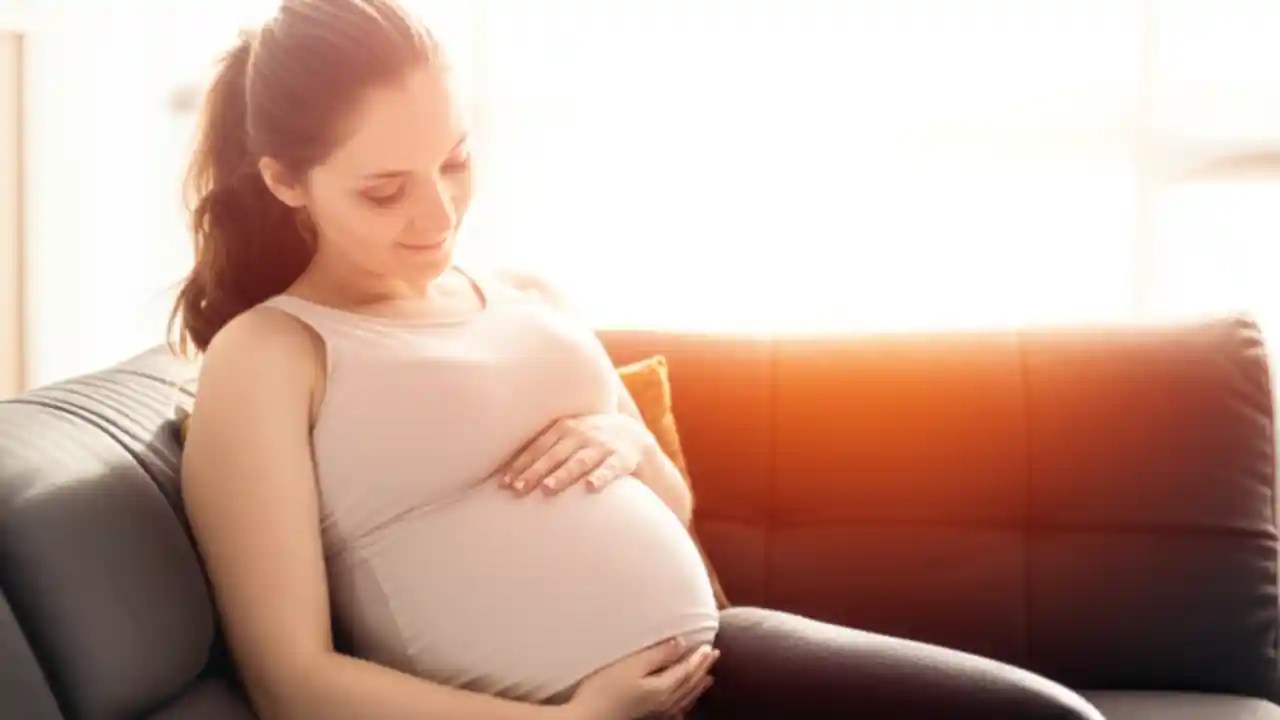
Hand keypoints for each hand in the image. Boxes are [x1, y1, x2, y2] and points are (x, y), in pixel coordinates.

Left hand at [500, 413, 654, 496]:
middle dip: (535, 471)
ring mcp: (604, 445)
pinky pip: (611, 469)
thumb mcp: (569, 435)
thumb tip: (505, 471)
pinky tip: (591, 487)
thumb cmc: (591, 440)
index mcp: (566, 427)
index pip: (539, 446)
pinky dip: (601, 477)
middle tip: (518, 488)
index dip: (521, 463)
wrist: (635, 436)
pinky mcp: (623, 458)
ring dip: (563, 474)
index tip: (505, 482)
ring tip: (548, 488)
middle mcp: (583, 433)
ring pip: (580, 462)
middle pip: (555, 455)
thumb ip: (545, 447)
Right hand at [565, 637, 718, 718]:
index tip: (710, 646)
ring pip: (686, 699)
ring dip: (698, 686)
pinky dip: (685, 704)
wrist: (587, 718)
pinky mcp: (648, 719)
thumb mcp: (632, 665)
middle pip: (690, 684)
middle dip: (703, 669)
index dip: (699, 658)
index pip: (688, 670)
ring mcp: (657, 714)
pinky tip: (684, 706)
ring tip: (708, 678)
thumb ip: (658, 654)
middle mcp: (665, 703)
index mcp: (664, 688)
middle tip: (715, 656)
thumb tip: (681, 643)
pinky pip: (676, 711)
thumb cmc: (605, 688)